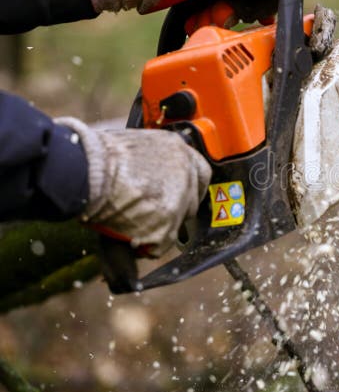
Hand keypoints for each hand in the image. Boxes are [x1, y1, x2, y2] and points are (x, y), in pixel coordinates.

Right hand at [55, 118, 211, 256]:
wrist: (85, 168)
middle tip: (150, 215)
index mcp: (177, 149)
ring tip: (129, 220)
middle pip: (191, 202)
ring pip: (176, 225)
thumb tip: (152, 178)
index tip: (182, 197)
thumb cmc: (97, 157)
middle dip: (173, 212)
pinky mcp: (167, 222)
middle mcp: (184, 172)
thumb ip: (152, 163)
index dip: (190, 188)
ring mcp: (179, 198)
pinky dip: (145, 245)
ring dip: (155, 228)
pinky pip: (161, 243)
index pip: (200, 172)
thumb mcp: (135, 147)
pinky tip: (128, 232)